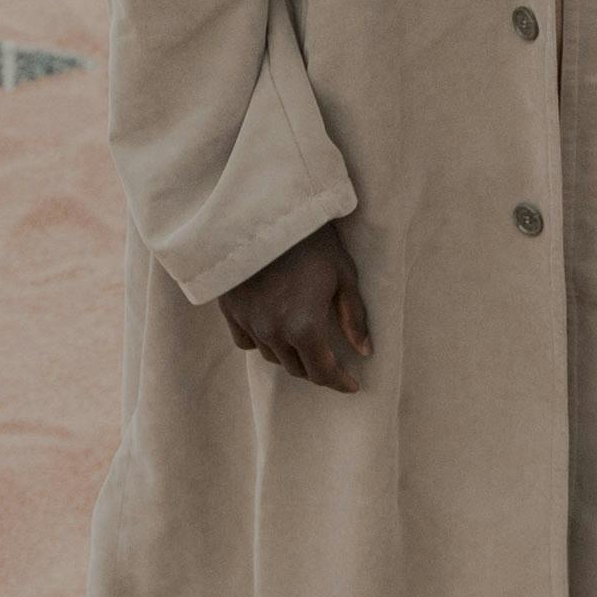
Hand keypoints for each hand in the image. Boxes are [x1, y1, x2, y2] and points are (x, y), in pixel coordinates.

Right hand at [220, 218, 370, 393]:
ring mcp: (249, 323)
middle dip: (317, 368)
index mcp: (305, 327)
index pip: (323, 373)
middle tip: (330, 358)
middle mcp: (274, 333)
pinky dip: (262, 341)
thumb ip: (354, 316)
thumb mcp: (343, 274)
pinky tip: (272, 328)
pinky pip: (246, 341)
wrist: (264, 212)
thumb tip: (365, 351)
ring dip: (291, 355)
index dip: (340, 382)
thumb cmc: (311, 240)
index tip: (351, 384)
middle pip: (297, 369)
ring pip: (273, 357)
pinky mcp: (231, 310)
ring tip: (303, 339)